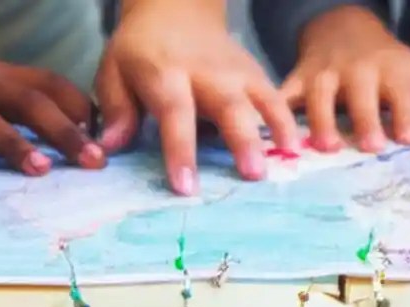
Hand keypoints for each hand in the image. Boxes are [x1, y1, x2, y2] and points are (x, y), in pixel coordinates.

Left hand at [96, 0, 298, 194]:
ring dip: (278, 126)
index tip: (185, 187)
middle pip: (228, 105)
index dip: (181, 151)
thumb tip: (110, 147)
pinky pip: (274, 96)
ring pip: (261, 97)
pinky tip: (299, 146)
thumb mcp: (114, 70)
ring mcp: (236, 71)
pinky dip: (288, 119)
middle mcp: (206, 72)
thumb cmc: (141, 51)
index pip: (175, 113)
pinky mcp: (255, 73)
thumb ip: (116, 108)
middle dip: (241, 140)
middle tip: (253, 174)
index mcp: (165, 73)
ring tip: (291, 156)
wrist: (175, 10)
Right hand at [286, 6, 409, 152]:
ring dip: (321, 121)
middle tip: (371, 146)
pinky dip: (276, 115)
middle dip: (365, 119)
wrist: (342, 27)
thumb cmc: (386, 61)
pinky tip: (272, 137)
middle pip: (360, 97)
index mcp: (390, 72)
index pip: (400, 95)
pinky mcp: (296, 80)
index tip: (408, 139)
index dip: (405, 115)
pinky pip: (284, 97)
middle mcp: (357, 73)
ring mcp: (323, 76)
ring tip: (325, 148)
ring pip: (319, 98)